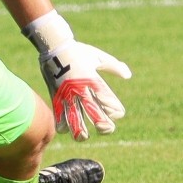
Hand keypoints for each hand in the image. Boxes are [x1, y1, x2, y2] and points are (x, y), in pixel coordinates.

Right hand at [23, 12, 131, 140]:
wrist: (54, 46)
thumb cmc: (78, 51)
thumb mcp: (98, 57)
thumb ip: (114, 66)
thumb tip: (128, 75)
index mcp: (94, 80)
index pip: (109, 101)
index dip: (116, 111)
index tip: (117, 112)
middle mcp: (82, 90)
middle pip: (95, 114)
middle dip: (103, 126)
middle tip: (106, 129)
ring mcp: (67, 94)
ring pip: (74, 119)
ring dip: (80, 132)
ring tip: (83, 136)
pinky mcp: (56, 96)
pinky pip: (58, 115)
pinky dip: (62, 125)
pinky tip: (66, 129)